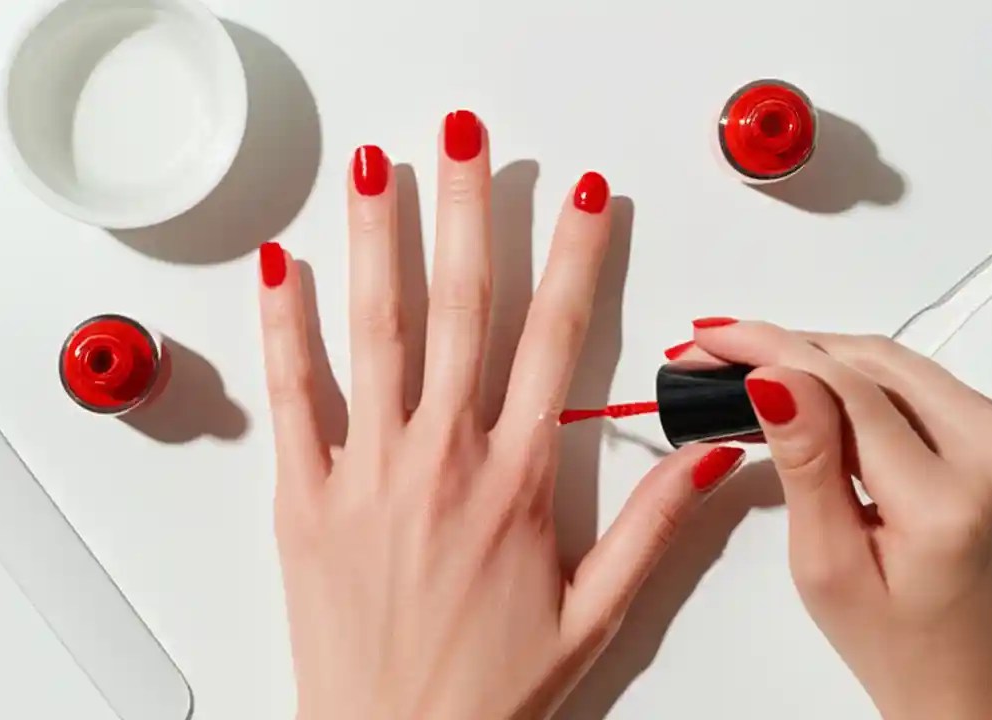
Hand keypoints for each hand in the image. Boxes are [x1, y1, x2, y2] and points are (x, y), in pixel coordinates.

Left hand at [256, 113, 745, 719]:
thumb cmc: (489, 691)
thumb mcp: (596, 616)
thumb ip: (653, 529)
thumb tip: (708, 458)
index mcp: (517, 482)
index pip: (555, 340)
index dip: (575, 257)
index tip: (584, 198)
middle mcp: (442, 461)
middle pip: (462, 309)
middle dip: (467, 212)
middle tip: (466, 142)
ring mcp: (368, 473)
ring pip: (376, 331)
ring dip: (378, 240)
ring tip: (378, 169)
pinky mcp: (305, 499)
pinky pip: (294, 397)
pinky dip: (285, 327)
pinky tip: (284, 269)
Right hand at [685, 322, 991, 719]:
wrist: (956, 681)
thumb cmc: (896, 643)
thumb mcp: (825, 563)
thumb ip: (806, 463)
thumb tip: (778, 381)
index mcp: (954, 499)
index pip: (850, 391)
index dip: (773, 350)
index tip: (716, 338)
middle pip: (874, 364)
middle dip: (789, 349)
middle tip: (720, 352)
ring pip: (893, 366)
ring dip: (819, 363)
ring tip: (752, 374)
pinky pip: (915, 385)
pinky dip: (855, 384)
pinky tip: (807, 394)